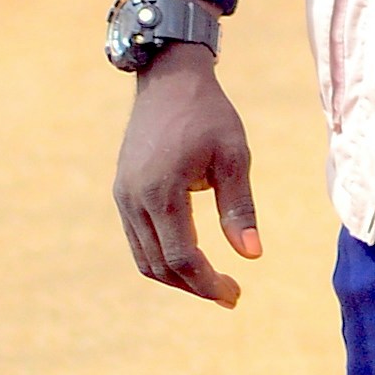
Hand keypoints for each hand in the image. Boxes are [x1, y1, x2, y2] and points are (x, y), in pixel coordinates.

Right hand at [113, 42, 260, 304]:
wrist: (169, 79)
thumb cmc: (208, 115)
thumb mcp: (234, 157)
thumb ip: (240, 208)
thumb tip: (252, 256)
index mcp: (162, 192)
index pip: (182, 257)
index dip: (208, 283)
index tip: (235, 295)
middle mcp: (134, 199)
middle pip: (160, 265)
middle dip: (194, 286)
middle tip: (230, 294)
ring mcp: (123, 196)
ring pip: (144, 258)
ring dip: (177, 276)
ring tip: (212, 281)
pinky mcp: (122, 191)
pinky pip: (137, 240)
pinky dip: (162, 257)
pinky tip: (191, 256)